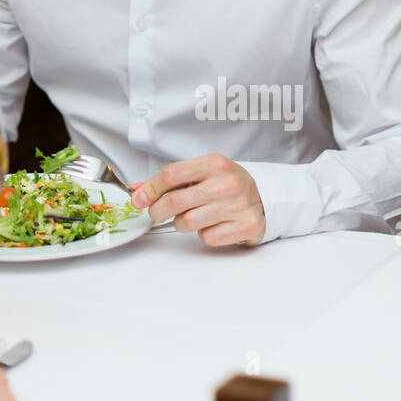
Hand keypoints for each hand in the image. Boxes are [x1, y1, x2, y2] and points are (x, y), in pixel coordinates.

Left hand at [129, 153, 265, 247]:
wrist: (263, 197)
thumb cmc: (225, 184)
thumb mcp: (201, 173)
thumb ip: (170, 181)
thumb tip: (137, 191)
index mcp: (213, 163)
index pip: (171, 174)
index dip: (149, 189)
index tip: (138, 200)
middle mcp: (227, 183)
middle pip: (175, 201)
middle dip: (157, 211)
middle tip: (156, 213)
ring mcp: (238, 205)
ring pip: (188, 222)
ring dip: (182, 223)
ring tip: (192, 216)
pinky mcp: (246, 226)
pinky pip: (207, 237)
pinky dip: (204, 234)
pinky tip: (213, 224)